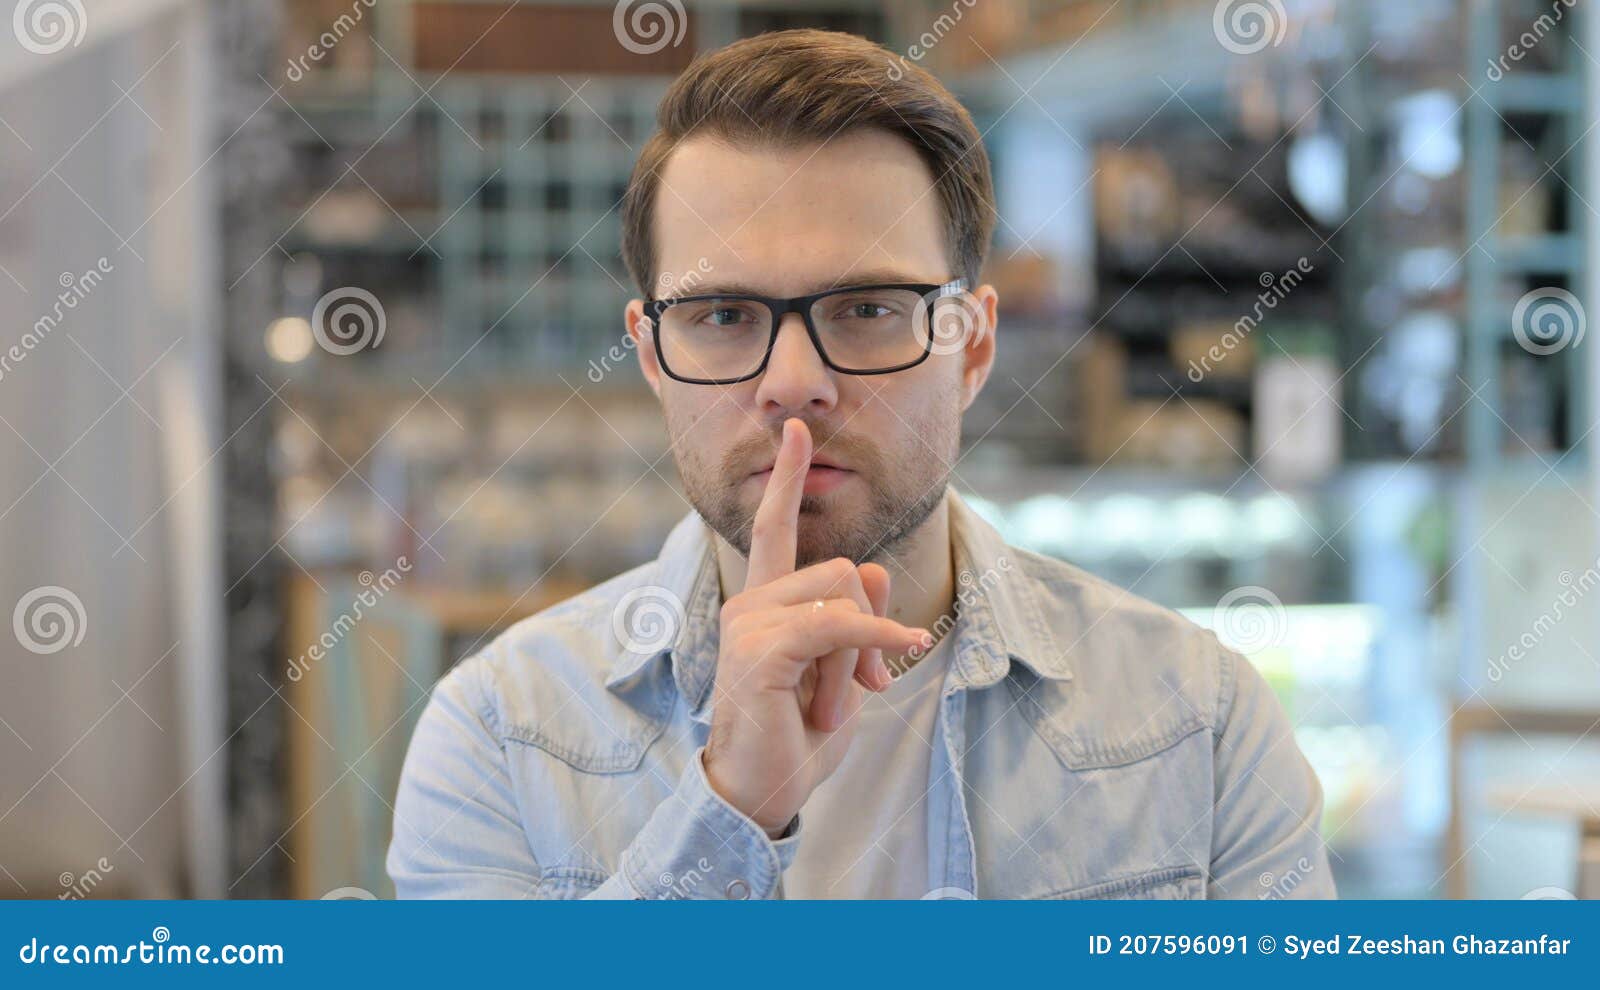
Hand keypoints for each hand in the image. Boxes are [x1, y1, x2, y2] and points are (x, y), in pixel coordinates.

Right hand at [702, 417, 932, 833]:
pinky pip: (841, 625)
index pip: (776, 527)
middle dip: (872, 625)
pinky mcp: (760, 648)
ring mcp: (749, 622)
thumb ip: (857, 617)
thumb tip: (873, 572)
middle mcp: (750, 602)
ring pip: (844, 596)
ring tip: (831, 706)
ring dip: (861, 655)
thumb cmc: (796, 735)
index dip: (789, 478)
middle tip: (866, 685)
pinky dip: (877, 642)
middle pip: (843, 570)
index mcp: (765, 603)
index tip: (797, 431)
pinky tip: (893, 663)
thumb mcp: (843, 670)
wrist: (761, 792)